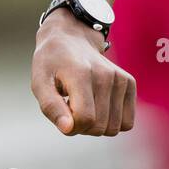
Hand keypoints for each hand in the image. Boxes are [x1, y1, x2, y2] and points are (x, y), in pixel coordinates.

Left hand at [31, 9, 135, 135]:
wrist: (70, 39)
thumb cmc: (51, 63)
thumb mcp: (39, 82)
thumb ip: (51, 106)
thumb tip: (68, 129)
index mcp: (80, 74)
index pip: (84, 118)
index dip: (70, 125)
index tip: (61, 113)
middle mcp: (105, 75)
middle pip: (100, 126)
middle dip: (81, 127)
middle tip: (70, 109)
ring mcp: (120, 79)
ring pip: (114, 128)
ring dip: (96, 126)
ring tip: (83, 106)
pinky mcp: (129, 83)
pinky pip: (127, 123)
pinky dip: (111, 121)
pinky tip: (97, 105)